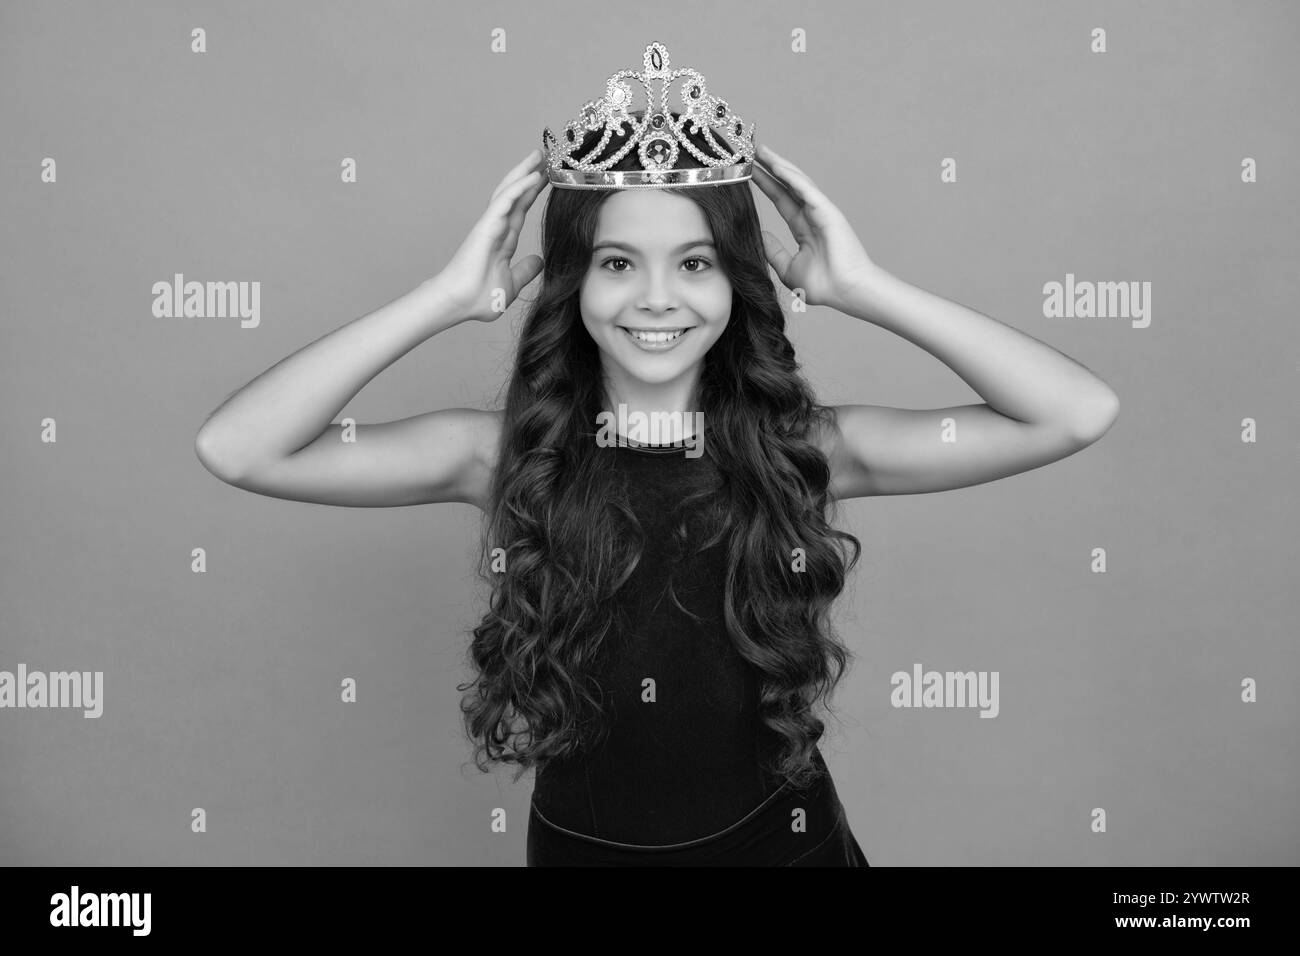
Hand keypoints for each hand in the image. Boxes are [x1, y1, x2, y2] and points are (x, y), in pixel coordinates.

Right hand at [437, 148, 548, 321]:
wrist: (461, 304)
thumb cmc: (479, 297)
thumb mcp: (512, 283)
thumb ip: (525, 271)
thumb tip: (539, 262)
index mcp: (503, 240)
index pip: (521, 209)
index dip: (533, 193)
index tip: (548, 178)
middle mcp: (497, 228)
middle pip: (515, 193)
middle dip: (530, 173)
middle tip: (546, 156)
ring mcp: (490, 225)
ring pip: (509, 191)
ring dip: (524, 172)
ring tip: (540, 155)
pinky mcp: (486, 226)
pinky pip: (504, 201)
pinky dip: (519, 188)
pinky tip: (533, 177)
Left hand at [751, 143, 877, 311]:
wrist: (845, 292)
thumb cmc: (824, 285)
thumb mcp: (788, 267)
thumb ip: (774, 251)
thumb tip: (760, 236)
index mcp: (804, 227)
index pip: (781, 200)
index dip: (766, 185)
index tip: (748, 172)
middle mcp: (813, 215)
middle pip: (788, 185)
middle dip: (770, 168)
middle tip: (751, 151)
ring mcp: (821, 211)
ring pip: (796, 181)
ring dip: (779, 165)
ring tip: (761, 151)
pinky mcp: (827, 211)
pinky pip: (806, 190)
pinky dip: (791, 177)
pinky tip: (776, 167)